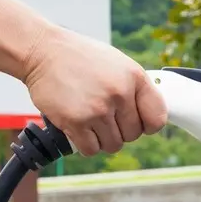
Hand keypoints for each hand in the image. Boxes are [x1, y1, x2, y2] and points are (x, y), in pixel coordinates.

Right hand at [21, 26, 167, 155]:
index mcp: (134, 77)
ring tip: (90, 119)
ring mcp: (98, 109)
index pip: (157, 118)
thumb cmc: (80, 59)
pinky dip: (85, 144)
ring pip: (113, 145)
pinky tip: (79, 128)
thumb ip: (136, 89)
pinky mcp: (76, 121)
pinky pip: (91, 149)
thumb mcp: (117, 64)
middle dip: (119, 130)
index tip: (136, 122)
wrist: (42, 51)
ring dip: (102, 139)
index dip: (147, 125)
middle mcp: (119, 93)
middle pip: (133, 135)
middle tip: (103, 116)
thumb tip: (151, 117)